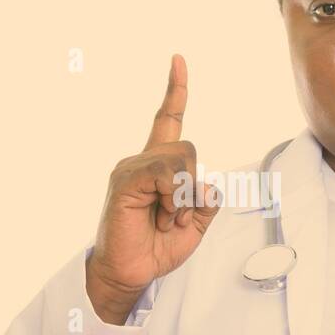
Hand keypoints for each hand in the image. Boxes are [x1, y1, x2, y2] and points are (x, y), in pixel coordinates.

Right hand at [86, 54, 222, 323]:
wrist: (129, 274)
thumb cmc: (156, 248)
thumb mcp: (195, 225)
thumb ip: (207, 201)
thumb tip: (207, 184)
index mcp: (157, 167)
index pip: (167, 120)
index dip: (175, 90)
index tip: (178, 59)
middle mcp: (141, 161)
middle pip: (187, 147)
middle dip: (193, 187)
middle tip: (178, 217)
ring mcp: (131, 168)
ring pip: (180, 158)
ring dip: (184, 197)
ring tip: (167, 219)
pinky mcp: (127, 179)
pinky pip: (166, 172)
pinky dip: (174, 196)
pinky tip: (162, 215)